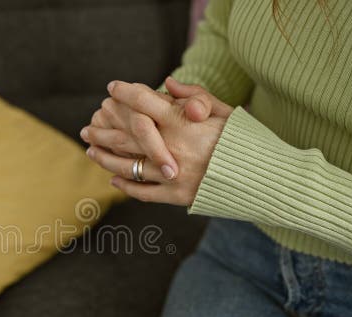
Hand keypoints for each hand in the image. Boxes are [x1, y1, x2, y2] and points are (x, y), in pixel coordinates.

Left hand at [82, 79, 233, 205]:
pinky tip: (114, 179)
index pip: (144, 102)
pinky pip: (143, 191)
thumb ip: (195, 96)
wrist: (264, 178)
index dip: (125, 93)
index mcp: (183, 123)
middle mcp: (172, 148)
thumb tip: (168, 84)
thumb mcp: (224, 110)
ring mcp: (172, 175)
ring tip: (91, 151)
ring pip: (127, 165)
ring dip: (105, 158)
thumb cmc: (244, 140)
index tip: (112, 88)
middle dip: (103, 129)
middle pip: (125, 136)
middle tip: (87, 126)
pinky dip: (125, 184)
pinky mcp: (177, 196)